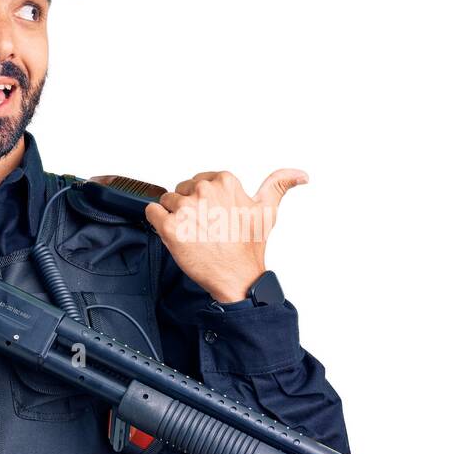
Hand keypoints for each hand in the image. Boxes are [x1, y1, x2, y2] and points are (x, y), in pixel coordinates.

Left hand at [144, 169, 307, 301]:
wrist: (238, 278)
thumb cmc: (249, 247)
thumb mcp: (268, 211)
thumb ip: (280, 185)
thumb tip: (301, 174)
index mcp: (225, 182)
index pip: (200, 180)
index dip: (205, 200)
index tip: (215, 216)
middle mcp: (205, 191)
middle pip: (182, 189)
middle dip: (190, 207)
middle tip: (206, 228)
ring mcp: (186, 209)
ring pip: (167, 201)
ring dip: (175, 217)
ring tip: (193, 234)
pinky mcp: (169, 227)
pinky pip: (151, 212)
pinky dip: (157, 221)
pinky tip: (175, 234)